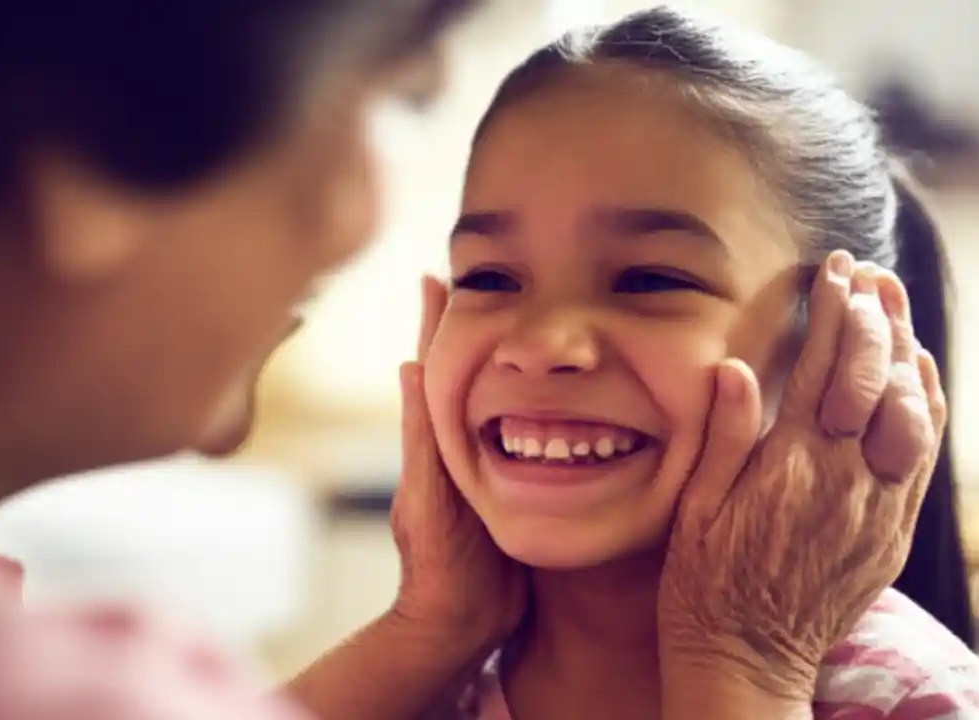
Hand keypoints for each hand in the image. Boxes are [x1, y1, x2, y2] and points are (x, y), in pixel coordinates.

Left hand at [389, 276, 527, 650]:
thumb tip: (410, 365)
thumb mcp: (429, 498)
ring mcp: (492, 467)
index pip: (437, 368)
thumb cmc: (439, 564)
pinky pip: (534, 439)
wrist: (462, 622)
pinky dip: (544, 410)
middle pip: (471, 376)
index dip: (438, 322)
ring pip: (507, 402)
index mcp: (436, 441)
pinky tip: (568, 394)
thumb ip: (423, 438)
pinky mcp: (522, 489)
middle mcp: (462, 446)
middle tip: (491, 278)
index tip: (440, 272)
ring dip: (515, 362)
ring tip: (532, 318)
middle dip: (479, 329)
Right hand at [658, 251, 946, 702]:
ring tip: (896, 304)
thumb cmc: (704, 583)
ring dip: (908, 351)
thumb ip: (723, 438)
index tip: (834, 267)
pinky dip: (928, 405)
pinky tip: (919, 371)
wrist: (745, 659)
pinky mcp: (892, 535)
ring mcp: (876, 510)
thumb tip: (737, 368)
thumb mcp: (694, 510)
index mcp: (787, 470)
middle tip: (871, 273)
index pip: (822, 369)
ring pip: (914, 413)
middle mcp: (843, 483)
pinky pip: (924, 458)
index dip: (832, 311)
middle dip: (876, 316)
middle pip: (877, 379)